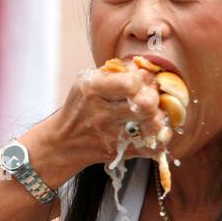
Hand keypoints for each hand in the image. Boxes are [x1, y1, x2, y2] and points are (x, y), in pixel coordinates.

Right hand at [33, 59, 172, 176]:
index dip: (143, 80)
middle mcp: (101, 113)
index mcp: (93, 90)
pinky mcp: (118, 151)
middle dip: (154, 99)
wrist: (63, 142)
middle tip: (149, 99)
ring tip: (152, 115)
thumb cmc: (79, 106)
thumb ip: (115, 72)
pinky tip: (153, 131)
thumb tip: (145, 69)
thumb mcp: (87, 82)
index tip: (141, 82)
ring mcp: (110, 135)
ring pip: (152, 126)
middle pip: (146, 104)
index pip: (132, 82)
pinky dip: (158, 139)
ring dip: (158, 119)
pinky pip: (151, 147)